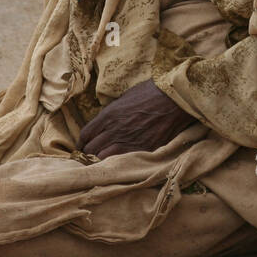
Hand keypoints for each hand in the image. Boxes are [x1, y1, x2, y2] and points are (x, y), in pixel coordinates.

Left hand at [78, 79, 196, 158]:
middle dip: (88, 152)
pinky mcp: (142, 150)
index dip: (82, 142)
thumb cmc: (151, 92)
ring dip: (101, 160)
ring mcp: (128, 142)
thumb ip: (112, 111)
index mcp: (108, 115)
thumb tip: (105, 121)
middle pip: (91, 149)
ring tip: (103, 161)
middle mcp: (114, 130)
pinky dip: (118, 164)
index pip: (85, 134)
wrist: (174, 99)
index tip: (83, 145)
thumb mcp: (125, 98)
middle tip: (91, 155)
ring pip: (103, 158)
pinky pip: (122, 162)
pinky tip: (119, 163)